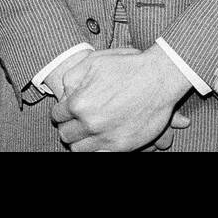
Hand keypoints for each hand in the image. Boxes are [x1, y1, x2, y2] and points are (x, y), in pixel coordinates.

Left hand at [51, 44, 191, 151]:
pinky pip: (98, 155)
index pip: (58, 115)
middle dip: (69, 127)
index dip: (61, 112)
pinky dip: (95, 149)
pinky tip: (100, 138)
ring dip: (80, 140)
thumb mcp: (94, 61)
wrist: (160, 78)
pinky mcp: (121, 147)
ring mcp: (106, 138)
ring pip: (79, 149)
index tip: (66, 111)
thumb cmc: (127, 66)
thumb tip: (64, 94)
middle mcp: (90, 123)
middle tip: (76, 121)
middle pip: (66, 135)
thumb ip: (72, 78)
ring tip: (87, 131)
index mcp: (79, 103)